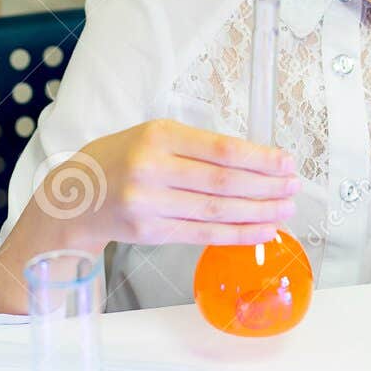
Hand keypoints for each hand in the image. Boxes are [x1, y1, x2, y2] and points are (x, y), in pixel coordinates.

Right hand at [42, 119, 298, 249]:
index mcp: (157, 135)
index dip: (259, 159)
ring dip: (258, 212)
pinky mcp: (149, 232)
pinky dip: (237, 233)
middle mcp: (151, 168)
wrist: (76, 195)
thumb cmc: (122, 159)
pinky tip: (261, 229)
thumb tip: (255, 161)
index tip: (286, 162)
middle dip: (266, 187)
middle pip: (223, 182)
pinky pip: (203, 235)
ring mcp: (149, 203)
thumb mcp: (152, 136)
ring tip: (285, 209)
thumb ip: (196, 147)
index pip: (220, 150)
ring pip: (216, 211)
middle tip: (294, 187)